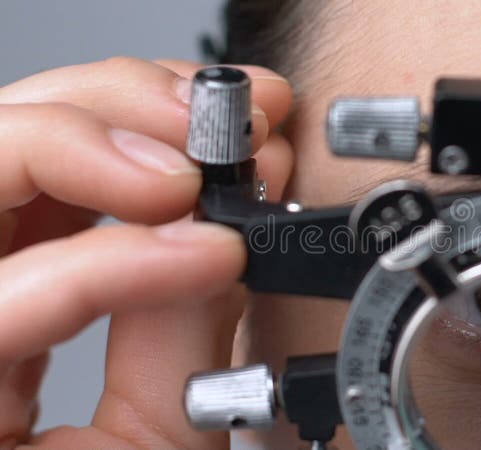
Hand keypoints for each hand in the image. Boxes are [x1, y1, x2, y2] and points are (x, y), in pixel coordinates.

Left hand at [0, 57, 293, 448]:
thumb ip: (184, 347)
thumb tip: (218, 245)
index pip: (6, 297)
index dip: (120, 259)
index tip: (220, 250)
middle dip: (94, 132)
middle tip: (198, 142)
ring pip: (3, 145)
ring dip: (117, 115)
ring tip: (205, 123)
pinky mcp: (3, 266)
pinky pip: (47, 182)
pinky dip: (123, 150)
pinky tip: (182, 151)